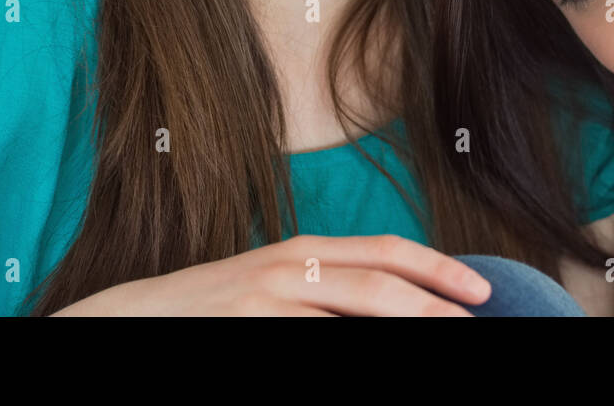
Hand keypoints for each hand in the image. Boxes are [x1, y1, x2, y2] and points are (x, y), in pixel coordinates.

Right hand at [49, 234, 491, 315]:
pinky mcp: (246, 331)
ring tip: (443, 341)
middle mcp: (291, 269)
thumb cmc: (215, 306)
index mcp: (305, 252)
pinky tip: (369, 361)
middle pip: (381, 287)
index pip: (388, 253)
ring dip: (403, 331)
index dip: (440, 269)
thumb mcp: (276, 283)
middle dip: (436, 309)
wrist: (131, 317)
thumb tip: (394, 301)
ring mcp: (266, 302)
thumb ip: (329, 287)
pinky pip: (312, 344)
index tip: (482, 292)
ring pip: (354, 318)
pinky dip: (349, 355)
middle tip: (477, 325)